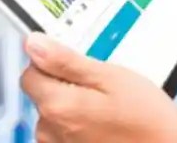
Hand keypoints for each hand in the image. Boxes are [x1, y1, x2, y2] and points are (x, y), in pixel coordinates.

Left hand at [21, 33, 176, 142]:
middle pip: (42, 94)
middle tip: (102, 86)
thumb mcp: (110, 77)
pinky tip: (105, 124)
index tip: (76, 63)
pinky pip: (65, 133)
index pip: (29, 73)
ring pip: (54, 114)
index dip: (52, 62)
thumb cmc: (146, 118)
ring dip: (74, 107)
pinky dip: (80, 125)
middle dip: (65, 85)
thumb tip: (33, 44)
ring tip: (108, 108)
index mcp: (57, 106)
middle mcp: (50, 131)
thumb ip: (66, 61)